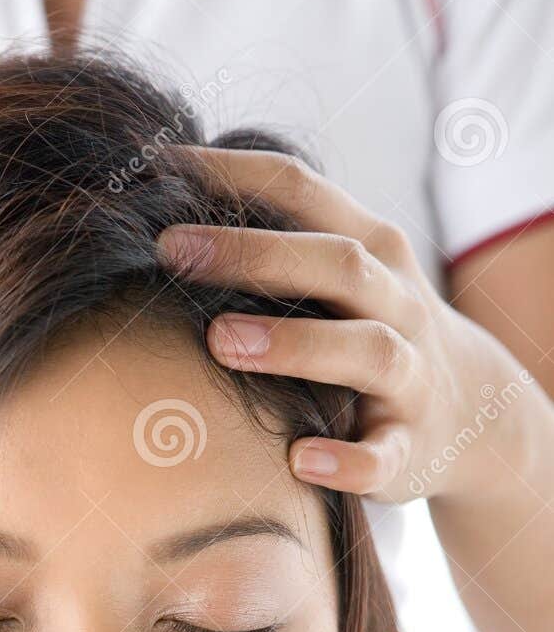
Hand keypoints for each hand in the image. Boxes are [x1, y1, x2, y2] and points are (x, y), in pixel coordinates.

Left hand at [156, 149, 524, 503]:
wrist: (472, 411)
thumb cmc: (366, 327)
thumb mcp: (339, 274)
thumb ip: (273, 239)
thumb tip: (162, 197)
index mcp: (368, 248)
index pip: (302, 191)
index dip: (233, 176)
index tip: (159, 170)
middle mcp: (395, 302)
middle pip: (336, 262)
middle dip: (253, 254)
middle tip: (170, 251)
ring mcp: (408, 375)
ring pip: (366, 349)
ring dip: (295, 344)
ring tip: (219, 341)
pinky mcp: (410, 446)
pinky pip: (383, 455)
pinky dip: (347, 461)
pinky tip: (298, 461)